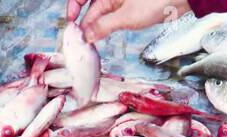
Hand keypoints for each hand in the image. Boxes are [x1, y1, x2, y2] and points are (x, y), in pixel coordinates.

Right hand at [68, 0, 191, 42]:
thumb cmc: (155, 1)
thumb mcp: (126, 17)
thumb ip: (103, 26)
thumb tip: (87, 35)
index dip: (73, 8)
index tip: (71, 23)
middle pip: (91, 7)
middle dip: (84, 22)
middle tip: (80, 39)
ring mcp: (120, 0)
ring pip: (101, 13)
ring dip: (94, 26)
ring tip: (90, 41)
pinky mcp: (128, 7)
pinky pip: (111, 15)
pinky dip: (104, 25)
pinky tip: (101, 35)